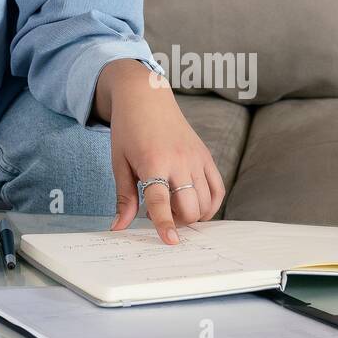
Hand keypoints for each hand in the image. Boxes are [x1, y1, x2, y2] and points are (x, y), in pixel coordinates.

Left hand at [92, 60, 225, 244]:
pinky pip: (217, 189)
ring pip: (206, 202)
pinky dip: (210, 204)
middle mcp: (178, 161)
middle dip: (178, 220)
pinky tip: (194, 203)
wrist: (145, 97)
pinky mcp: (206, 156)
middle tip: (162, 211)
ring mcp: (196, 158)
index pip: (161, 201)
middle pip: (189, 206)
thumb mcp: (119, 162)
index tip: (170, 241)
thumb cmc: (128, 129)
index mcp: (153, 161)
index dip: (165, 223)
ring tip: (174, 203)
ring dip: (193, 214)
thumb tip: (119, 228)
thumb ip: (123, 197)